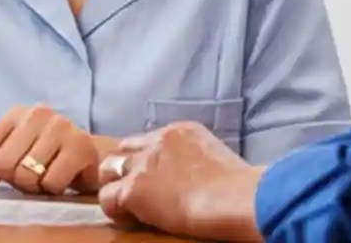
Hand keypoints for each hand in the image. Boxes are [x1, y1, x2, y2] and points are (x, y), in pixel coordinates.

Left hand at [0, 104, 103, 194]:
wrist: (96, 154)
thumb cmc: (51, 156)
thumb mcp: (20, 159)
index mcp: (14, 117)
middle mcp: (35, 115)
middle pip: (3, 164)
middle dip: (16, 180)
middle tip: (33, 175)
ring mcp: (59, 127)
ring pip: (27, 175)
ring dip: (37, 186)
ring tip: (49, 175)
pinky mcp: (79, 144)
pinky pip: (50, 182)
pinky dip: (54, 189)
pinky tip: (65, 177)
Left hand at [97, 122, 263, 241]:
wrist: (237, 198)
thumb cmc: (243, 188)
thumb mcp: (219, 159)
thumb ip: (198, 160)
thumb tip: (198, 176)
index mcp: (180, 131)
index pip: (146, 140)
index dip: (144, 160)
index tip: (152, 179)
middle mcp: (157, 141)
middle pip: (121, 149)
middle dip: (123, 168)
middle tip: (133, 191)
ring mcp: (143, 164)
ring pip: (108, 169)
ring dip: (115, 186)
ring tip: (129, 207)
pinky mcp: (134, 188)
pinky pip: (108, 198)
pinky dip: (116, 211)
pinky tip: (131, 220)